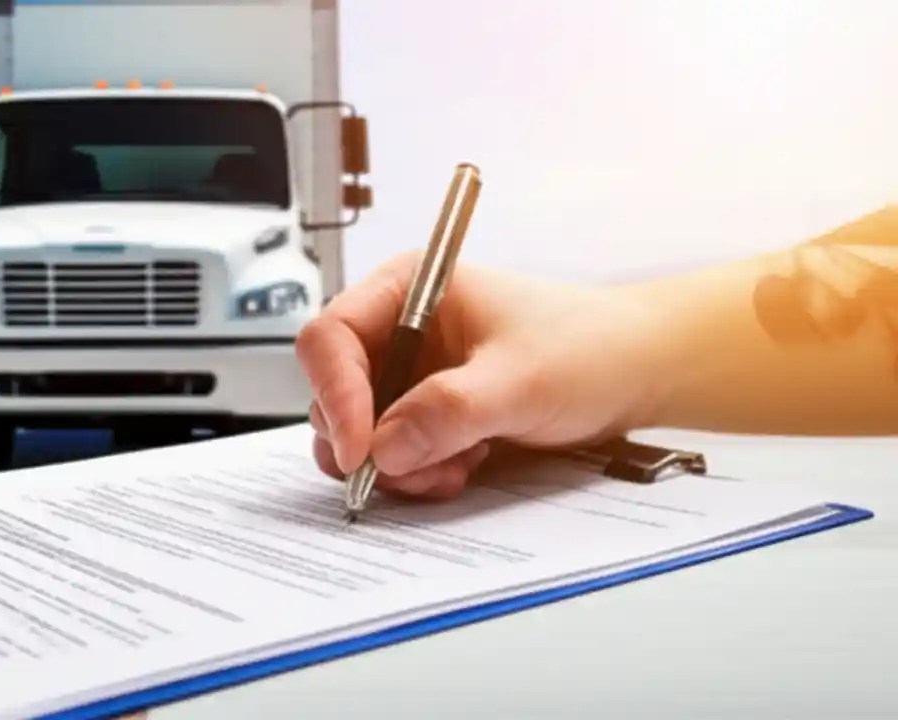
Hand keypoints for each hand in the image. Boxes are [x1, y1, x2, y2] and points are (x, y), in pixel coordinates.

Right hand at [296, 251, 665, 500]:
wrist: (640, 374)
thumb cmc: (591, 347)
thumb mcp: (520, 379)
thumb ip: (448, 411)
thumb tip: (384, 447)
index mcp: (409, 290)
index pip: (331, 338)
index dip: (334, 392)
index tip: (358, 447)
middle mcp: (401, 332)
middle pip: (335, 391)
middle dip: (368, 440)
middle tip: (411, 467)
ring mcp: (413, 377)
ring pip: (361, 433)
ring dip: (398, 464)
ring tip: (454, 465)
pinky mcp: (429, 416)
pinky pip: (395, 455)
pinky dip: (419, 473)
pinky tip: (465, 467)